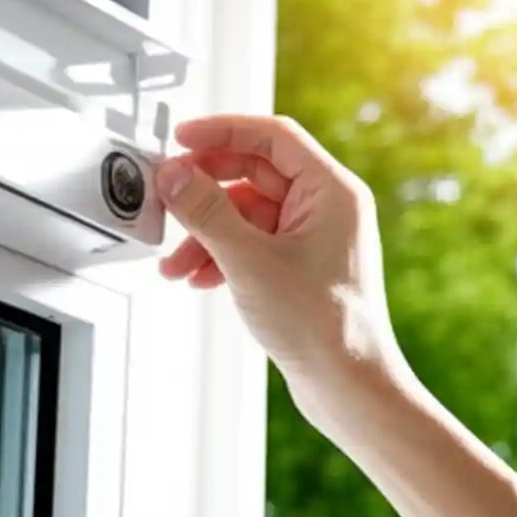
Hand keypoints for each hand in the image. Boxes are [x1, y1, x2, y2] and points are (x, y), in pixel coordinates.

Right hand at [155, 114, 402, 383]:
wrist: (348, 386)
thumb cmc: (322, 326)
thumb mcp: (249, 261)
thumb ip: (206, 212)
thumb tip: (173, 174)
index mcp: (331, 190)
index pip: (271, 136)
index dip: (222, 131)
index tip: (181, 137)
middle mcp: (326, 206)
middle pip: (253, 172)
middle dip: (205, 191)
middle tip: (167, 197)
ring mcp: (313, 236)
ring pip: (246, 213)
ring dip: (205, 232)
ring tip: (175, 263)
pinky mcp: (299, 264)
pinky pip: (251, 241)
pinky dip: (220, 254)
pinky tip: (196, 277)